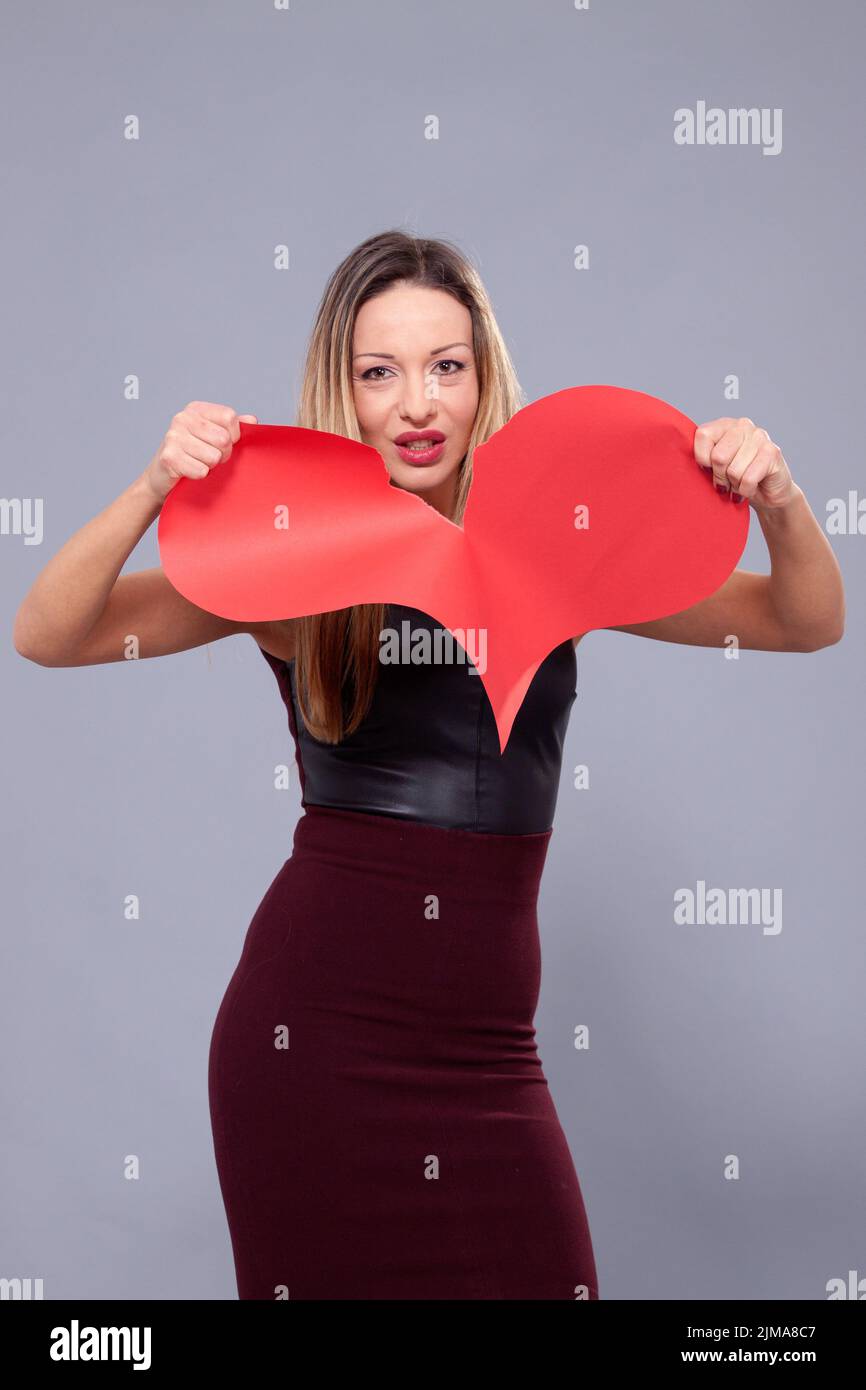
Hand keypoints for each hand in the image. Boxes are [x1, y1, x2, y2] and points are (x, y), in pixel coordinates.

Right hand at [142, 401, 257, 504]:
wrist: (162, 476)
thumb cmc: (193, 454)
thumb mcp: (213, 435)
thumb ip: (234, 427)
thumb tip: (252, 420)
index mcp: (196, 409)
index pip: (229, 417)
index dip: (234, 436)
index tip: (225, 443)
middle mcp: (183, 418)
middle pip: (224, 439)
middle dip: (223, 454)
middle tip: (211, 457)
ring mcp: (173, 437)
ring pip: (214, 457)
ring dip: (211, 466)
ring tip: (199, 462)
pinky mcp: (169, 457)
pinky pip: (201, 470)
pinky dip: (200, 475)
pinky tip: (190, 470)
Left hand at [693, 416, 796, 510]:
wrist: (769, 492)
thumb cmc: (737, 479)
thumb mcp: (714, 467)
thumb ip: (702, 459)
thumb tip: (681, 467)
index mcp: (724, 425)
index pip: (703, 435)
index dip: (702, 459)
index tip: (708, 469)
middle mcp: (742, 426)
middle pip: (718, 456)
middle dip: (720, 477)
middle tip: (726, 483)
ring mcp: (759, 437)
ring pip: (734, 470)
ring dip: (734, 485)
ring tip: (739, 485)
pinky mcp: (772, 452)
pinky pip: (748, 479)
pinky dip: (746, 490)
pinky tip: (750, 488)